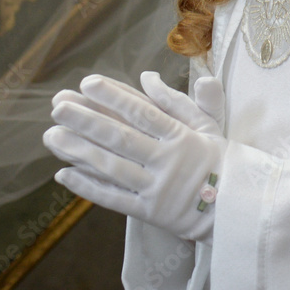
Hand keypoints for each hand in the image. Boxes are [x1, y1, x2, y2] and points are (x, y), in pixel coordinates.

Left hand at [43, 72, 226, 242]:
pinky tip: (63, 174)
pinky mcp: (150, 213)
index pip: (144, 113)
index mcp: (182, 138)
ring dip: (79, 151)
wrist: (238, 210)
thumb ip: (177, 102)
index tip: (89, 82)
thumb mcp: (206, 127)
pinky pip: (114, 200)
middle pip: (122, 138)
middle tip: (58, 106)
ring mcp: (157, 190)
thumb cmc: (220, 162)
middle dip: (87, 120)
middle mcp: (168, 162)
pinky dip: (88, 188)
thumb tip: (147, 76)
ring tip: (51, 135)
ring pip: (112, 168)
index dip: (115, 97)